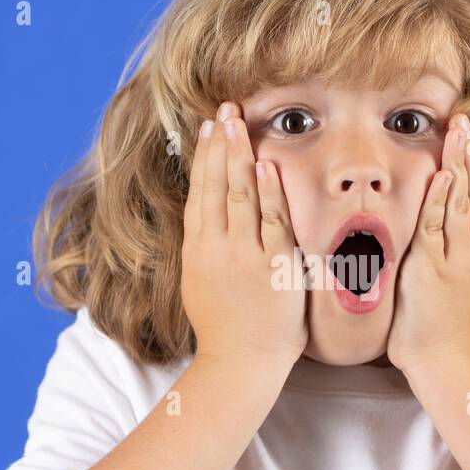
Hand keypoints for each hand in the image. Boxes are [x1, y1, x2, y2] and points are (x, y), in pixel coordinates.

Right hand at [181, 102, 307, 367]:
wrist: (242, 361)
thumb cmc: (225, 325)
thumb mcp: (201, 280)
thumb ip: (206, 246)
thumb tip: (208, 214)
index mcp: (197, 249)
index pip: (199, 191)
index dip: (204, 156)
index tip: (208, 126)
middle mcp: (216, 247)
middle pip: (217, 185)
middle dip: (221, 143)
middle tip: (225, 108)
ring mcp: (245, 255)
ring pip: (240, 195)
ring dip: (240, 156)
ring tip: (239, 123)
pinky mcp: (273, 266)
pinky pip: (272, 221)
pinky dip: (269, 191)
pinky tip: (266, 164)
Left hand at [386, 115, 469, 374]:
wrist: (445, 360)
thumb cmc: (445, 325)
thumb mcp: (455, 282)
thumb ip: (450, 252)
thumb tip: (439, 227)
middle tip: (466, 120)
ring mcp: (455, 258)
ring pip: (461, 203)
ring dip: (459, 166)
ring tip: (459, 132)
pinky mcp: (433, 268)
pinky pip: (437, 228)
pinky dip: (441, 201)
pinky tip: (444, 176)